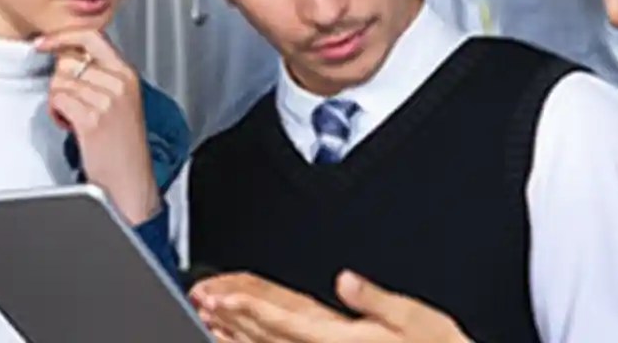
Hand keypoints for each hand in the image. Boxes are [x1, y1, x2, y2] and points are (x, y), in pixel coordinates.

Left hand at [36, 29, 157, 225]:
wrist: (129, 182)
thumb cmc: (123, 147)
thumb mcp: (120, 102)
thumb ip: (100, 76)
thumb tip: (66, 57)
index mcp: (127, 74)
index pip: (92, 36)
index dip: (63, 36)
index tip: (45, 42)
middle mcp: (119, 83)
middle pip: (68, 61)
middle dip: (60, 81)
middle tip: (71, 103)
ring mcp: (107, 100)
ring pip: (60, 82)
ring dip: (59, 101)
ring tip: (75, 119)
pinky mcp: (92, 118)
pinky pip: (58, 100)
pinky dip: (57, 113)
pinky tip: (70, 125)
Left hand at [207, 271, 469, 342]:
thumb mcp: (418, 321)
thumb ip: (378, 301)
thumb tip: (346, 281)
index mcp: (341, 337)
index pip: (284, 316)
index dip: (247, 304)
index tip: (218, 294)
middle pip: (267, 332)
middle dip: (230, 314)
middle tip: (200, 297)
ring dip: (235, 335)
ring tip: (207, 319)